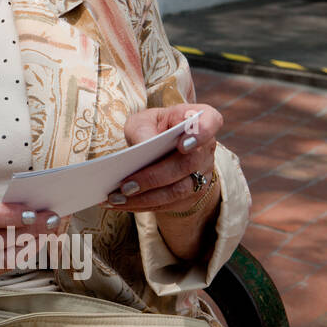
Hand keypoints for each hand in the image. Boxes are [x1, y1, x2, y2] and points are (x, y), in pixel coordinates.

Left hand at [104, 104, 221, 213]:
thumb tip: (143, 146)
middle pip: (187, 164)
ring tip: (116, 198)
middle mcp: (206, 149)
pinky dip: (141, 205)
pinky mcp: (192, 195)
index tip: (182, 145)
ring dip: (145, 197)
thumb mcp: (143, 121)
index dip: (200, 134)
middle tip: (125, 185)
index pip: (210, 123)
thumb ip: (143, 129)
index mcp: (199, 121)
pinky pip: (169, 204)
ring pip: (178, 190)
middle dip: (154, 177)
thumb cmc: (151, 129)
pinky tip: (120, 204)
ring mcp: (202, 174)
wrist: (159, 148)